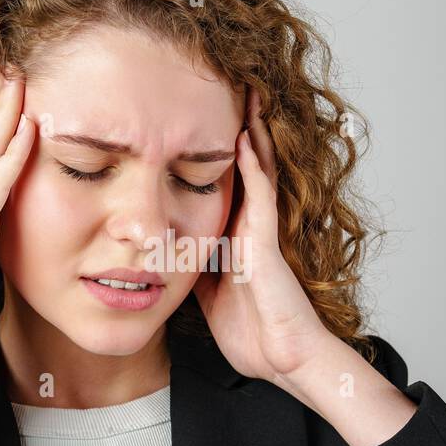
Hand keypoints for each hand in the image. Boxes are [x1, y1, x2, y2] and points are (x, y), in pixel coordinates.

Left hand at [192, 86, 332, 384]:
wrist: (282, 358)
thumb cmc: (253, 333)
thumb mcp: (208, 291)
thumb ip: (193, 265)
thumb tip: (163, 253)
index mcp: (234, 235)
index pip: (220, 180)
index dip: (208, 149)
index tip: (192, 119)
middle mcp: (250, 225)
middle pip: (241, 164)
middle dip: (231, 128)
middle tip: (224, 87)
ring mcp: (261, 231)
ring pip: (256, 170)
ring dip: (249, 132)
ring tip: (242, 94)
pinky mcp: (268, 243)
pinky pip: (260, 195)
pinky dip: (252, 166)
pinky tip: (244, 138)